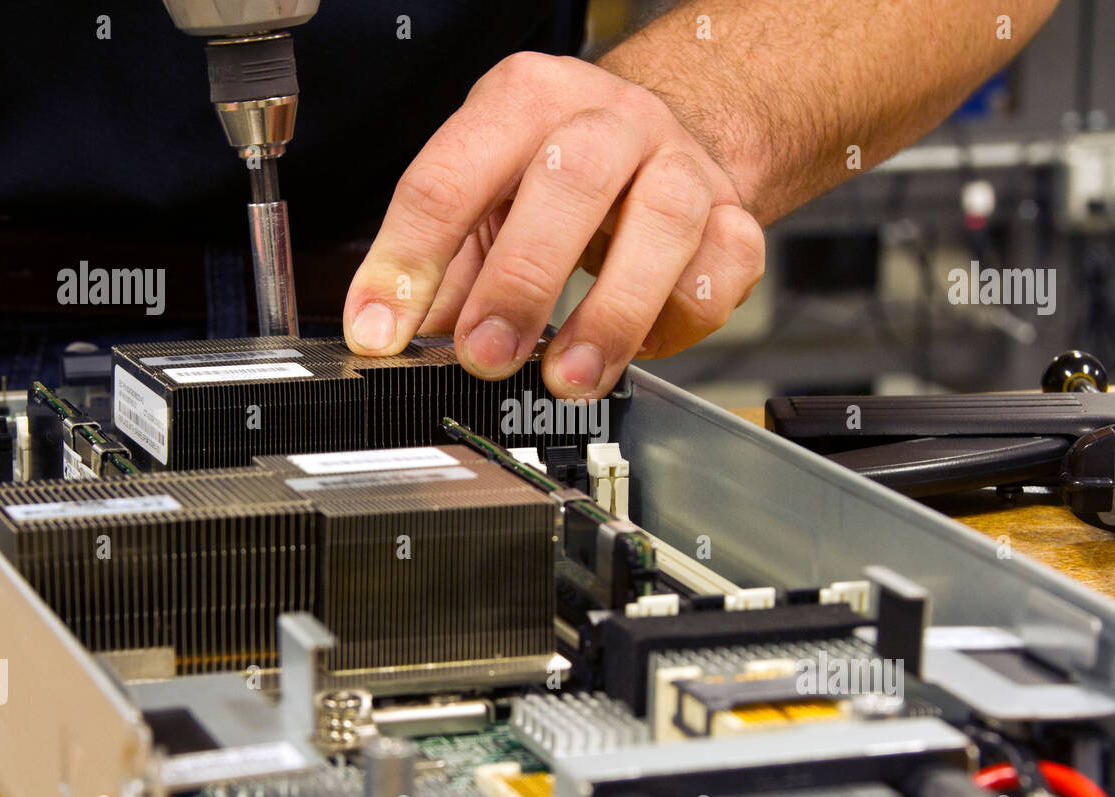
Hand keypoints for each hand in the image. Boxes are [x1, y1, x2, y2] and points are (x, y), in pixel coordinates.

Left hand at [341, 52, 764, 398]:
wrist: (667, 137)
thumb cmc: (563, 174)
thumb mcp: (487, 197)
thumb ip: (444, 267)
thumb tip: (394, 339)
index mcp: (524, 101)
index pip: (453, 173)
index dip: (408, 260)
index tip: (380, 332)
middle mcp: (609, 118)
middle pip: (572, 181)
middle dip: (521, 281)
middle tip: (485, 358)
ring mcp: (681, 161)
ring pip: (663, 223)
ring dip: (610, 314)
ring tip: (567, 378)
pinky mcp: (734, 212)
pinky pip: (726, 263)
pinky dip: (686, 314)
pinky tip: (645, 344)